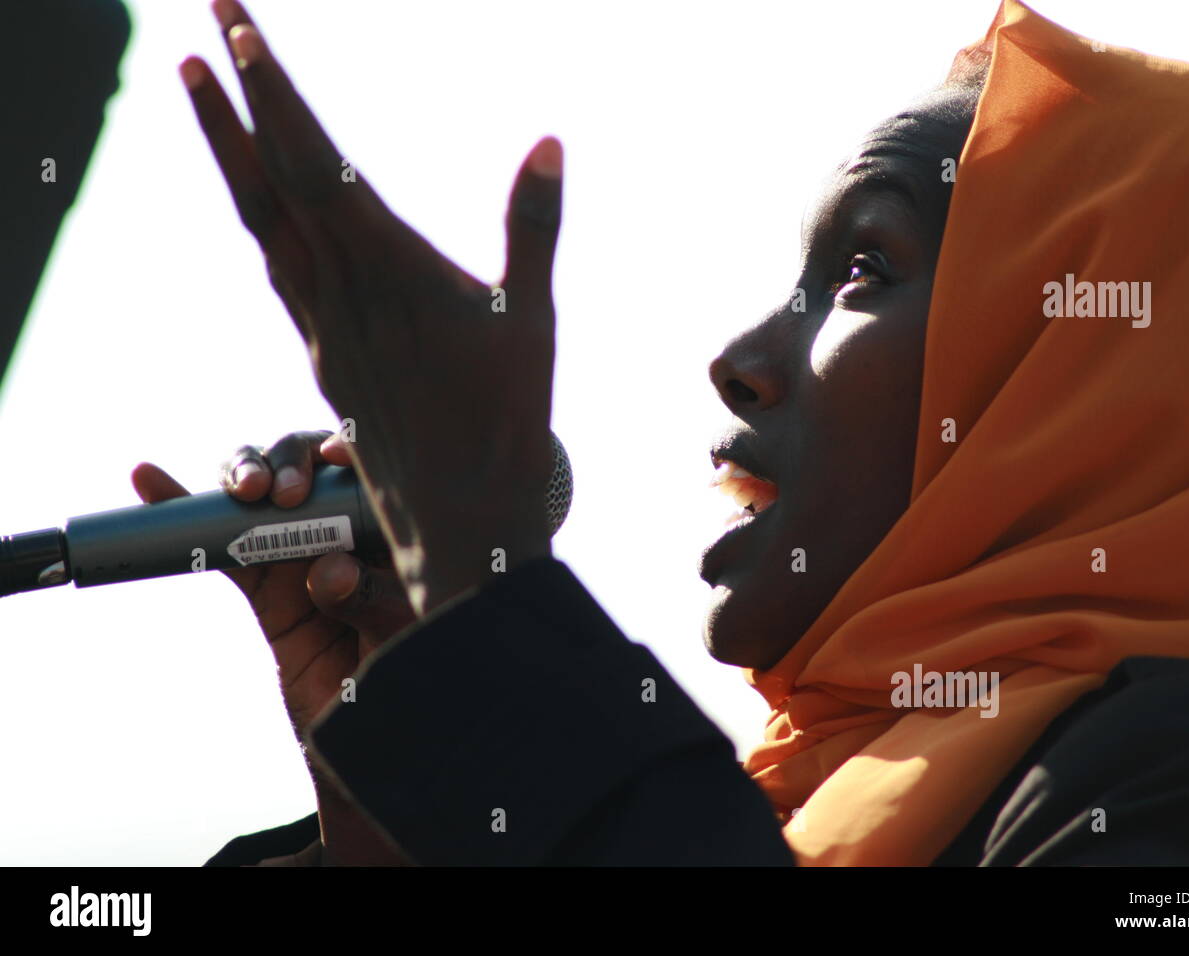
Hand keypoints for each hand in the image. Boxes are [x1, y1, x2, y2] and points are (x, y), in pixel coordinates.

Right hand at [132, 428, 414, 863]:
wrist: (371, 743)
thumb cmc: (410, 679)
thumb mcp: (402, 639)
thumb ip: (370, 601)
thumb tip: (329, 569)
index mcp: (398, 531)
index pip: (375, 474)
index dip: (351, 453)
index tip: (336, 458)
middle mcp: (350, 529)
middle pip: (310, 467)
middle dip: (291, 462)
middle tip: (285, 493)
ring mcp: (303, 552)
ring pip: (264, 493)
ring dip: (244, 473)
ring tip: (243, 489)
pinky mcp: (265, 584)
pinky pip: (223, 544)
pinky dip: (185, 513)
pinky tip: (151, 480)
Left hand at [181, 0, 562, 617]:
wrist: (458, 521)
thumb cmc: (504, 425)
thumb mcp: (531, 320)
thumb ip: (533, 228)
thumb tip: (548, 143)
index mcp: (392, 277)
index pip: (316, 167)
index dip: (276, 95)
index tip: (241, 31)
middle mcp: (342, 297)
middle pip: (270, 184)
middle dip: (230, 103)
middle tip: (202, 30)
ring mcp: (325, 329)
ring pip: (263, 225)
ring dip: (232, 154)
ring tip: (212, 97)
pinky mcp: (325, 357)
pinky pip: (281, 270)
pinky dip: (263, 215)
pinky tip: (264, 199)